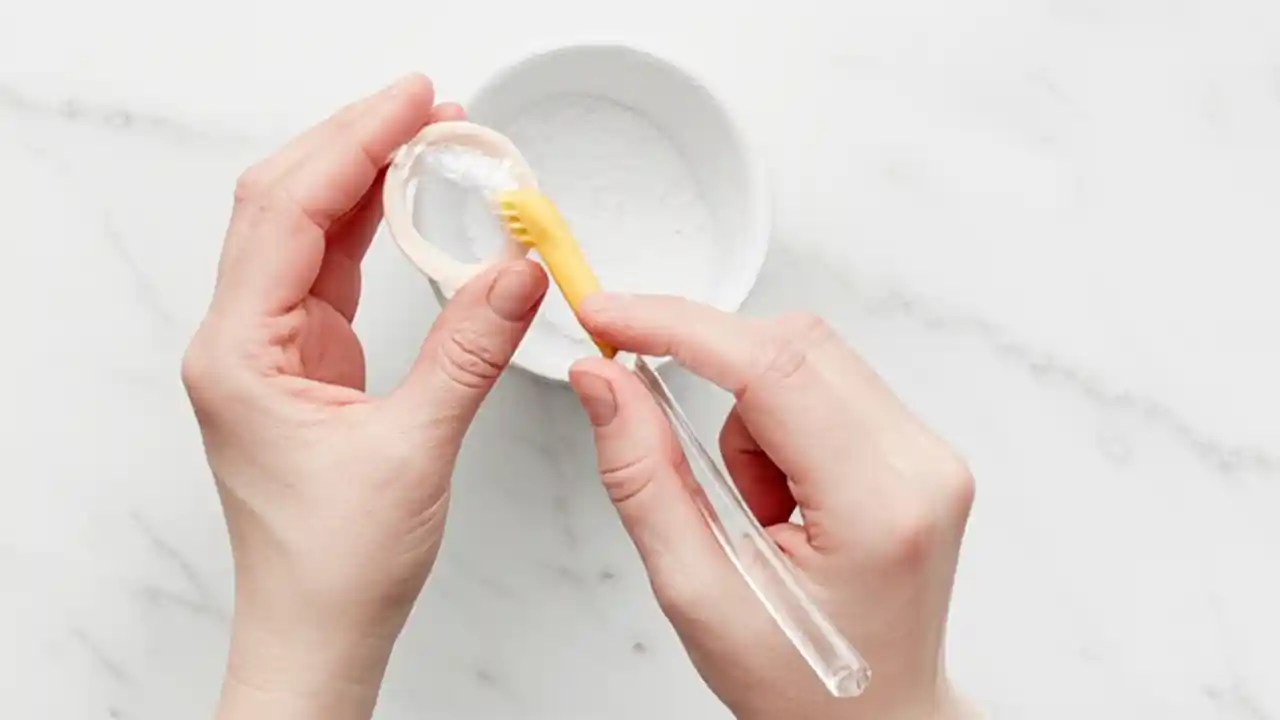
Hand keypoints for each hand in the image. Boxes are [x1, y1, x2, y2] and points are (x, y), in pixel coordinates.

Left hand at [181, 74, 547, 718]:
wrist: (316, 631)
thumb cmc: (336, 565)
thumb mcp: (417, 447)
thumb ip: (470, 349)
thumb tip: (516, 270)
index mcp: (242, 353)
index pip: (291, 212)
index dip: (355, 143)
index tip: (413, 102)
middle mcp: (241, 341)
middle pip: (285, 204)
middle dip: (355, 144)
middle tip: (426, 106)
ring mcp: (269, 350)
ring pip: (305, 233)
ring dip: (362, 180)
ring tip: (426, 140)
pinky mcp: (302, 365)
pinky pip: (328, 274)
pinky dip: (367, 231)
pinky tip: (404, 207)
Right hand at [568, 295, 976, 719]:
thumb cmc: (800, 686)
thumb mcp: (698, 593)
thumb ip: (643, 476)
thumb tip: (602, 380)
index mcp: (876, 510)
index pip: (772, 370)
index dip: (678, 327)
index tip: (608, 315)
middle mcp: (920, 467)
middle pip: (795, 345)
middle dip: (710, 371)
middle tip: (662, 424)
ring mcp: (929, 454)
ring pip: (808, 357)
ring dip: (748, 410)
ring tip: (750, 508)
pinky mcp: (918, 449)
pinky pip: (827, 384)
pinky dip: (777, 420)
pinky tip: (778, 495)